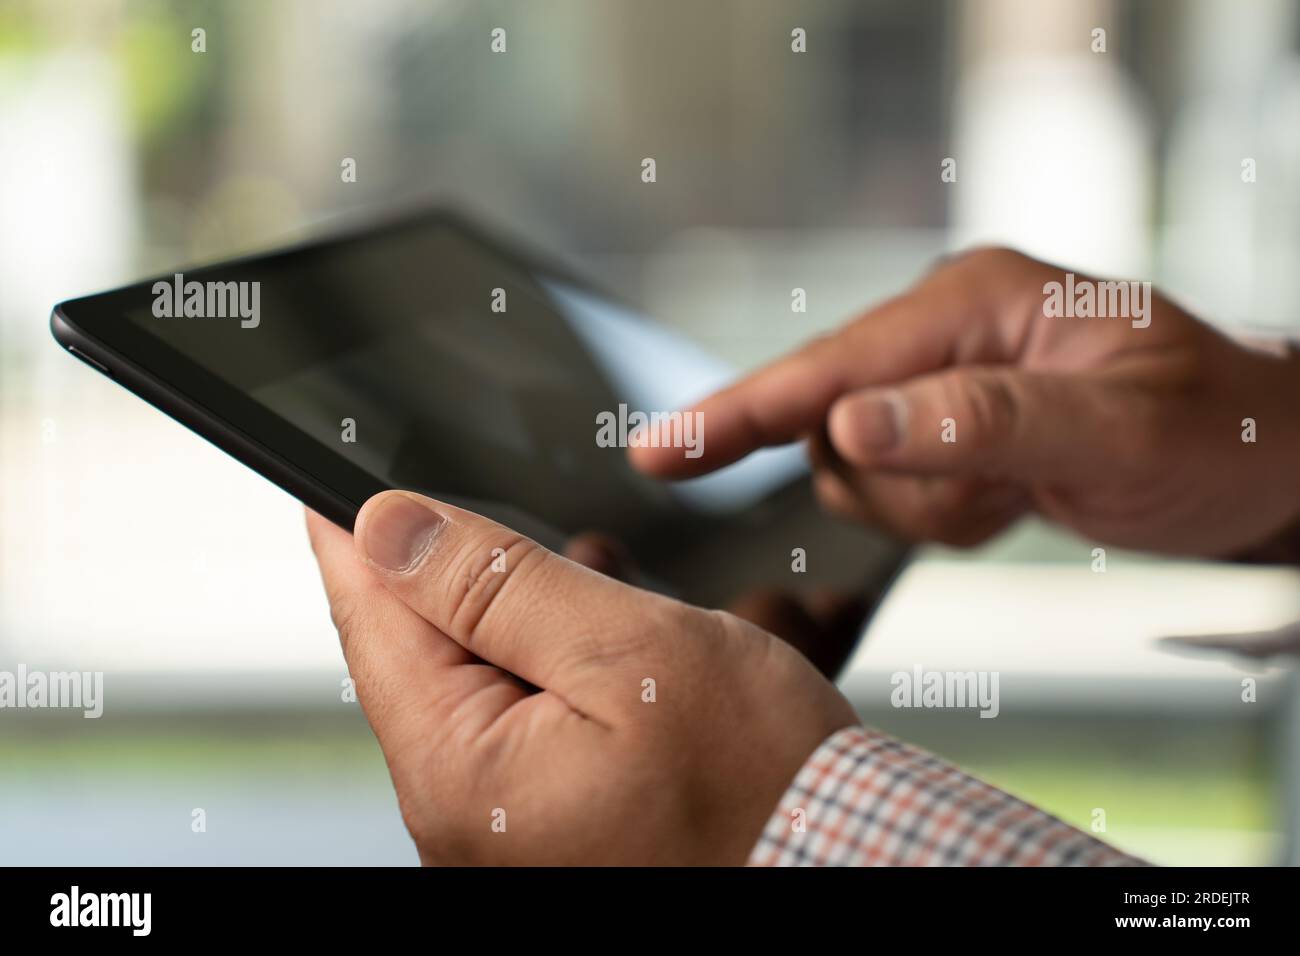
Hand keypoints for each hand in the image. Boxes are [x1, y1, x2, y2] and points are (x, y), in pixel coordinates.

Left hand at [306, 492, 855, 864]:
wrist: (842, 864)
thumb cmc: (762, 782)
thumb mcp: (630, 649)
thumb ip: (498, 584)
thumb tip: (389, 527)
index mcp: (463, 771)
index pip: (371, 620)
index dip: (352, 535)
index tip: (330, 478)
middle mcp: (464, 812)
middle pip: (416, 653)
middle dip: (448, 573)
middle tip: (473, 508)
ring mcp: (502, 826)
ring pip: (471, 683)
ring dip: (512, 616)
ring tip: (569, 572)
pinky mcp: (545, 824)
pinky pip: (515, 722)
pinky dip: (547, 666)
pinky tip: (589, 637)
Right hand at [630, 248, 1299, 557]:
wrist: (1261, 460)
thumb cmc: (1211, 432)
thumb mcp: (1114, 434)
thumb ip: (978, 425)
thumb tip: (850, 428)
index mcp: (974, 301)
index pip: (830, 364)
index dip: (737, 412)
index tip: (657, 454)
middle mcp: (943, 329)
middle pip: (834, 425)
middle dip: (902, 487)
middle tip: (997, 500)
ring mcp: (940, 377)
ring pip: (858, 470)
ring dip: (930, 508)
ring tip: (1018, 497)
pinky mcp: (945, 423)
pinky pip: (896, 491)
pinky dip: (947, 516)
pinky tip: (1014, 499)